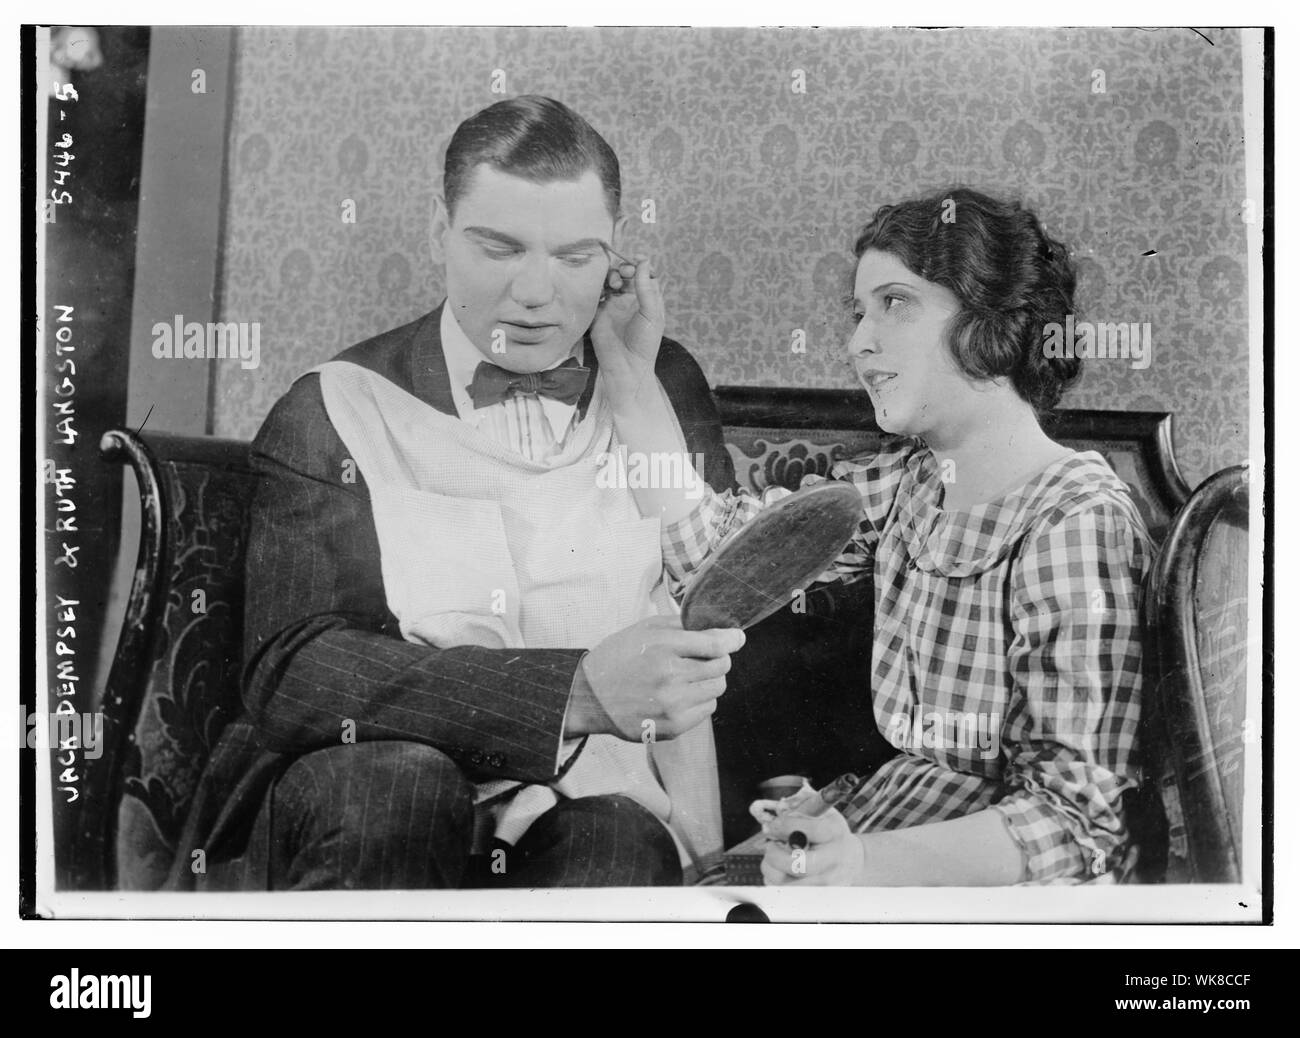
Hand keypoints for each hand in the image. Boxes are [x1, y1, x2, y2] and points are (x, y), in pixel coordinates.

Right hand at [567, 614, 742, 741]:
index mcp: (663, 647)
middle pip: (722, 666)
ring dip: (709, 680)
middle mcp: (670, 676)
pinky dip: (700, 700)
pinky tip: (681, 695)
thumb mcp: (645, 629)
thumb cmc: (618, 657)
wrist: (589, 697)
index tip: (737, 638)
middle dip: (717, 659)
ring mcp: (673, 705)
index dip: (732, 639)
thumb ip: (682, 626)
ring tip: (688, 677)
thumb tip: (721, 630)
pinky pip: (707, 709)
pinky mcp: (673, 727)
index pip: (716, 643)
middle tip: (702, 658)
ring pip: (717, 688)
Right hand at [589, 254, 664, 408]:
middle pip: (624, 273)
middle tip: (624, 274)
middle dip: (623, 268)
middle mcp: (629, 299)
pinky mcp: (598, 311)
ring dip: (611, 276)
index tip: (636, 260)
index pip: (643, 273)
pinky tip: (602, 290)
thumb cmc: (644, 342)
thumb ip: (646, 287)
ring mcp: (613, 304)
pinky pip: (595, 293)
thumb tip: (644, 260)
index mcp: (646, 299)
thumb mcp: (651, 313)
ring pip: (609, 280)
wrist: (626, 366)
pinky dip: (596, 286)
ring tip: (614, 284)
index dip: (639, 264)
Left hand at [759, 804, 866, 885]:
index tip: (773, 825)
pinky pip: (783, 893)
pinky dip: (774, 880)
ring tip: (775, 857)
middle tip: (770, 846)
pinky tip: (781, 870)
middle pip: (796, 864)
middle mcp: (832, 861)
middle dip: (774, 853)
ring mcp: (826, 884)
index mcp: (834, 834)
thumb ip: (802, 807)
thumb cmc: (831, 835)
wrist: (852, 862)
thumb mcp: (824, 814)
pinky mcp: (817, 898)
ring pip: (785, 883)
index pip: (808, 830)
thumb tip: (778, 810)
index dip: (784, 826)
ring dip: (771, 868)